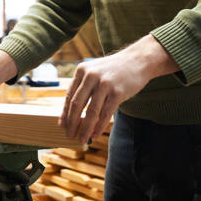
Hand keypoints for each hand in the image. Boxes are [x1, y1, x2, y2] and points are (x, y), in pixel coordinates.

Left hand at [61, 34, 178, 143]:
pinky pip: (105, 114)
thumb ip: (83, 86)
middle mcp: (91, 76)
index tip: (62, 125)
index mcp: (82, 70)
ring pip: (91, 112)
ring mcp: (104, 84)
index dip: (65, 113)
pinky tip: (95, 134)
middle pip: (77, 105)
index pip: (69, 96)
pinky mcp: (117, 92)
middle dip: (72, 123)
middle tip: (69, 135)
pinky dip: (99, 126)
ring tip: (82, 139)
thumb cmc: (114, 69)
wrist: (138, 60)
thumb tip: (72, 111)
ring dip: (84, 129)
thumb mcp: (94, 70)